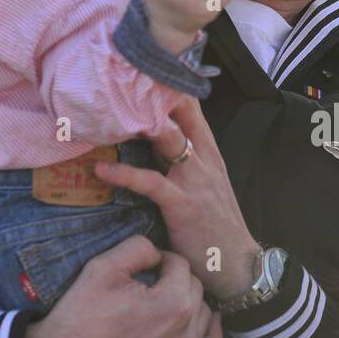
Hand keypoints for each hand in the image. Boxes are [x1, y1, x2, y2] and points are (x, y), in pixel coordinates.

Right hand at [23, 234, 220, 337]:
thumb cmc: (78, 319)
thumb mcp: (102, 268)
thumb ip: (138, 248)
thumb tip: (157, 252)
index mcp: (174, 302)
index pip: (181, 265)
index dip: (162, 259)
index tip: (147, 265)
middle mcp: (187, 333)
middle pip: (195, 290)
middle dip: (177, 281)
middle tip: (153, 283)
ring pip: (205, 318)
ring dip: (192, 305)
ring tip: (170, 302)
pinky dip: (207, 336)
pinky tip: (199, 327)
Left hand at [95, 98, 261, 300]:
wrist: (237, 265)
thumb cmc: (216, 228)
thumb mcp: (205, 187)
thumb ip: (183, 164)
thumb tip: (151, 147)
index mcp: (210, 153)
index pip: (191, 108)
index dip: (167, 87)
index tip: (138, 72)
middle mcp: (204, 159)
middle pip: (182, 111)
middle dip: (152, 93)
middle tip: (118, 78)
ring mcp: (195, 179)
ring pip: (167, 137)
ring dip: (135, 124)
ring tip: (102, 114)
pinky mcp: (182, 202)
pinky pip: (150, 181)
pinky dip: (123, 175)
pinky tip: (101, 171)